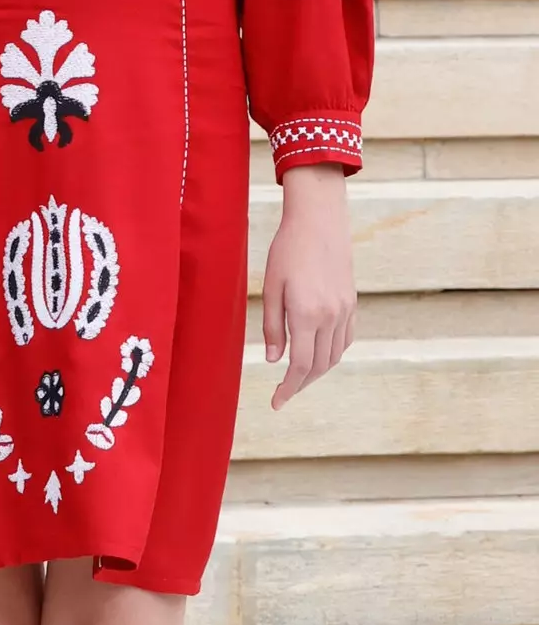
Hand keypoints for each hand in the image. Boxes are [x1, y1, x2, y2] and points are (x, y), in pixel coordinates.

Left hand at [262, 164, 355, 409]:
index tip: (276, 403)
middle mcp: (330, 317)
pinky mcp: (352, 302)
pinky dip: (333, 353)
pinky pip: (346, 339)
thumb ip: (272, 327)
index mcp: (307, 315)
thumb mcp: (271, 288)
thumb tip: (273, 360)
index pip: (300, 366)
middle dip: (301, 384)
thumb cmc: (287, 251)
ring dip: (317, 371)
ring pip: (335, 355)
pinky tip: (320, 354)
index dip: (288, 389)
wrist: (319, 221)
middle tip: (283, 393)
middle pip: (319, 366)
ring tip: (298, 377)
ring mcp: (345, 310)